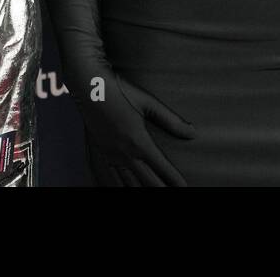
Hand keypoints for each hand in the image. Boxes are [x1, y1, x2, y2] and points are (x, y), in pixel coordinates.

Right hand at [74, 65, 194, 186]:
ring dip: (141, 191)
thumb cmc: (118, 90)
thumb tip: (191, 132)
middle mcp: (124, 153)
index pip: (163, 168)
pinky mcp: (101, 152)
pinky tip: (124, 189)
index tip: (184, 188)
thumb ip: (171, 120)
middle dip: (161, 190)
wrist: (88, 84)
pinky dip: (120, 187)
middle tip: (172, 194)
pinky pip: (110, 177)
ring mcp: (110, 154)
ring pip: (129, 184)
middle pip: (148, 182)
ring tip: (151, 194)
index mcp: (138, 141)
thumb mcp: (148, 102)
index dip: (176, 181)